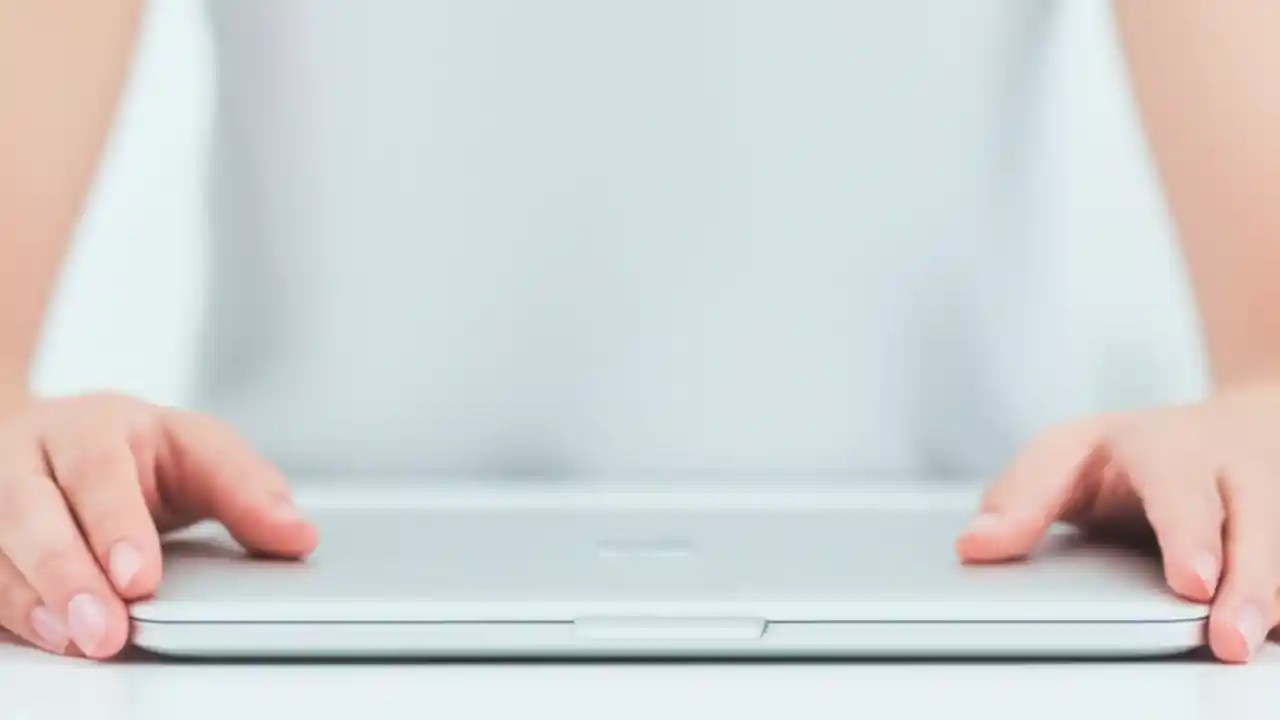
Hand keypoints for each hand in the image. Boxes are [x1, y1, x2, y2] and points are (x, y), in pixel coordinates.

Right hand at [0, 393, 316, 657]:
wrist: (58, 442)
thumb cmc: (137, 453)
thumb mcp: (201, 454)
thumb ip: (250, 491)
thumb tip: (298, 535)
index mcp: (94, 425)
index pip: (98, 471)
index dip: (116, 526)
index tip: (142, 578)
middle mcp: (31, 453)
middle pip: (31, 510)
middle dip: (67, 573)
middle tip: (106, 629)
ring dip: (32, 597)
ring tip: (77, 640)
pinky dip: (9, 607)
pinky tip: (47, 634)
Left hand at [956, 384, 1279, 662]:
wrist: (1222, 434)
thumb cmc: (1129, 455)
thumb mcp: (1066, 456)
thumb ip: (1021, 497)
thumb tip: (974, 545)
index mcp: (1166, 445)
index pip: (1179, 480)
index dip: (1189, 531)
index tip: (1191, 581)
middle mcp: (1230, 466)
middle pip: (1255, 517)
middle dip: (1248, 576)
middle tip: (1228, 635)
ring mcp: (1272, 496)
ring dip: (1271, 596)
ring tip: (1245, 645)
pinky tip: (1268, 632)